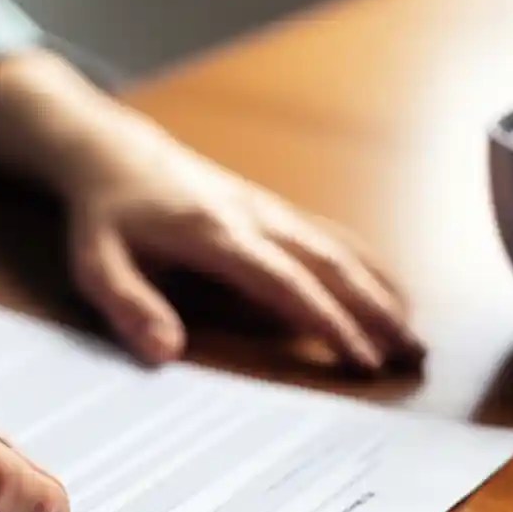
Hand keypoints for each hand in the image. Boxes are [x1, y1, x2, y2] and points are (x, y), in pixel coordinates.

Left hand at [63, 123, 426, 368]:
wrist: (115, 151)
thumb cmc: (105, 215)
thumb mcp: (95, 262)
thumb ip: (129, 305)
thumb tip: (165, 353)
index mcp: (216, 235)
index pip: (285, 283)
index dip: (328, 322)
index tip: (362, 360)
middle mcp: (256, 219)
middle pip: (330, 265)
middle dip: (376, 311)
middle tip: (414, 355)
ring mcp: (270, 210)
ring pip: (340, 248)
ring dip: (382, 290)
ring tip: (417, 334)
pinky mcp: (274, 208)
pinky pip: (331, 235)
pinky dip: (368, 263)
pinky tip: (393, 290)